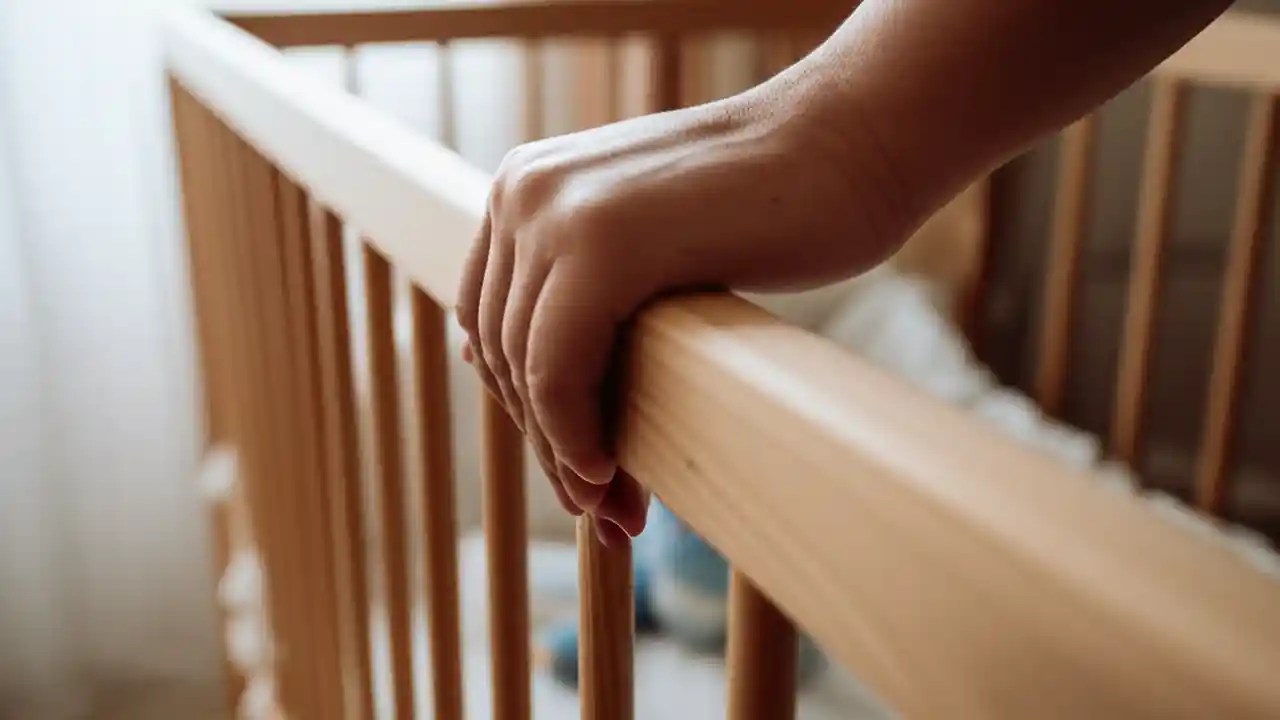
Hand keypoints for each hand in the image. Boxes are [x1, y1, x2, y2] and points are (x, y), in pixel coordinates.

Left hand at [456, 85, 903, 546]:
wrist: (853, 141)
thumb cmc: (773, 204)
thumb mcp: (649, 244)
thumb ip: (576, 288)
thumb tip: (498, 373)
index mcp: (527, 185)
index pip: (493, 323)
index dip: (531, 410)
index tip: (581, 476)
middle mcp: (525, 189)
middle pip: (504, 352)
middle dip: (550, 445)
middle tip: (603, 514)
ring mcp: (556, 208)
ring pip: (526, 370)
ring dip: (567, 456)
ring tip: (618, 513)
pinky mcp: (603, 240)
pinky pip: (558, 369)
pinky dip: (575, 434)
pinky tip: (610, 476)